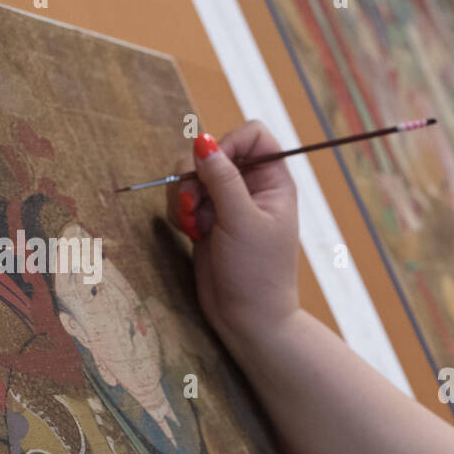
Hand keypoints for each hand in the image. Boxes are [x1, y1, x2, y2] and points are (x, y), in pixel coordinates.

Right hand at [166, 121, 299, 350]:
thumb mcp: (242, 221)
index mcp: (274, 181)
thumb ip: (222, 179)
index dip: (229, 142)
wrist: (247, 318)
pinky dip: (179, 211)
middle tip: (195, 204)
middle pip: (214, 151)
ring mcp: (226, 203)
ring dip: (184, 195)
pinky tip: (191, 233)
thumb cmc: (257, 273)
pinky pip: (182, 197)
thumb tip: (202, 140)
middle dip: (196, 174)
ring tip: (194, 224)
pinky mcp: (206, 219)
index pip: (252, 135)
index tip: (214, 165)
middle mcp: (251, 187)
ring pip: (192, 173)